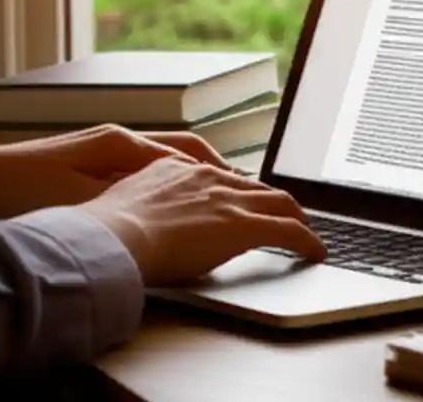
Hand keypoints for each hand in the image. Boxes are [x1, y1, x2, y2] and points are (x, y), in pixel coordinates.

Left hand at [0, 124, 233, 218]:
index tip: (250, 193)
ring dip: (198, 173)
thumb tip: (182, 187)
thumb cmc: (19, 192)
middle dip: (221, 169)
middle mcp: (119, 138)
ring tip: (224, 194)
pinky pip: (148, 167)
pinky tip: (176, 199)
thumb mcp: (81, 198)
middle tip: (250, 191)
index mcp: (121, 143)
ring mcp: (106, 146)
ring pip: (168, 156)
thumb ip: (134, 192)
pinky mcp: (92, 161)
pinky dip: (172, 179)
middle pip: (186, 149)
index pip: (189, 154)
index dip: (222, 175)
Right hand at [79, 157, 325, 285]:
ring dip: (295, 217)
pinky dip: (307, 241)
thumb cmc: (108, 230)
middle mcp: (209, 178)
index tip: (240, 200)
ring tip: (303, 230)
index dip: (235, 191)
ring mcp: (229, 200)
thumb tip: (140, 220)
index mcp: (178, 170)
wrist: (114, 237)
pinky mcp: (246, 226)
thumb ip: (141, 204)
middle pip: (254, 186)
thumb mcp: (123, 203)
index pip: (218, 177)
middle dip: (272, 200)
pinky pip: (289, 231)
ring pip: (279, 202)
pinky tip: (314, 252)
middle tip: (284, 213)